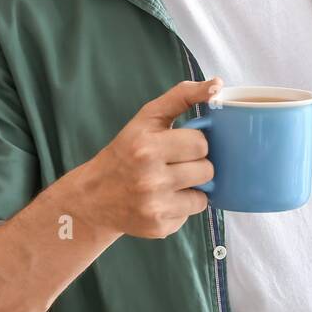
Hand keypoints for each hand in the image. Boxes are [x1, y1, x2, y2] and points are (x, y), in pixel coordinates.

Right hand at [76, 77, 221, 238]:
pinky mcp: (159, 227)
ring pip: (204, 193)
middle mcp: (150, 179)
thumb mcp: (147, 118)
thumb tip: (218, 85)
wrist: (93, 197)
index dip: (194, 142)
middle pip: (207, 169)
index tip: (178, 144)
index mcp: (147, 148)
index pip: (201, 143)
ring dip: (193, 186)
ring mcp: (155, 206)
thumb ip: (182, 96)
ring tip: (170, 181)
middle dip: (196, 164)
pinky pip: (192, 214)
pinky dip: (182, 206)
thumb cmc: (126, 151)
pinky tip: (162, 200)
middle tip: (174, 163)